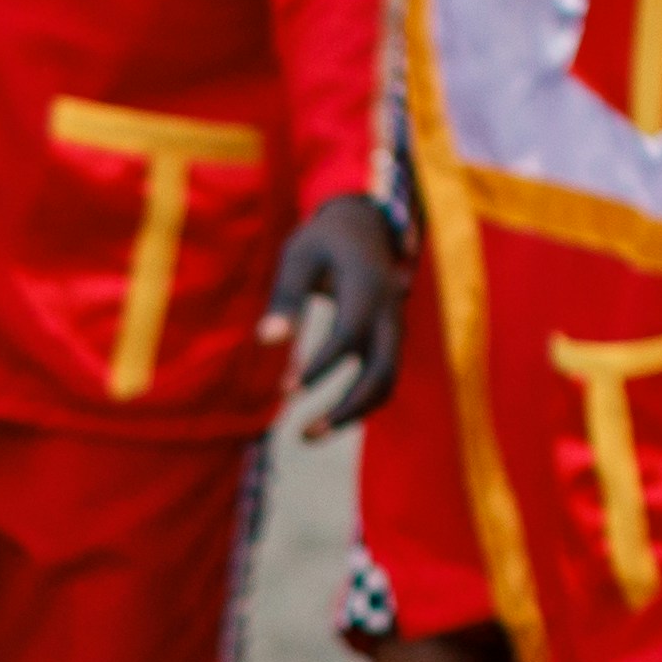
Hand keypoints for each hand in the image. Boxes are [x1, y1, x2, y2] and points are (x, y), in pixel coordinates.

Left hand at [271, 195, 407, 434]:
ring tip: (306, 435)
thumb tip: (267, 341)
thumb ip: (285, 297)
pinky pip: (382, 378)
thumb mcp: (298, 256)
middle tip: (301, 435)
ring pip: (386, 383)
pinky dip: (357, 403)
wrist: (365, 226)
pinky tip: (322, 418)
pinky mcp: (389, 340)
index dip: (320, 365)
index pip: (349, 335)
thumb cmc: (323, 240)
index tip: (284, 390)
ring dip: (352, 414)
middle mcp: (390, 311)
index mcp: (368, 285)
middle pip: (382, 372)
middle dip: (346, 408)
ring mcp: (395, 327)